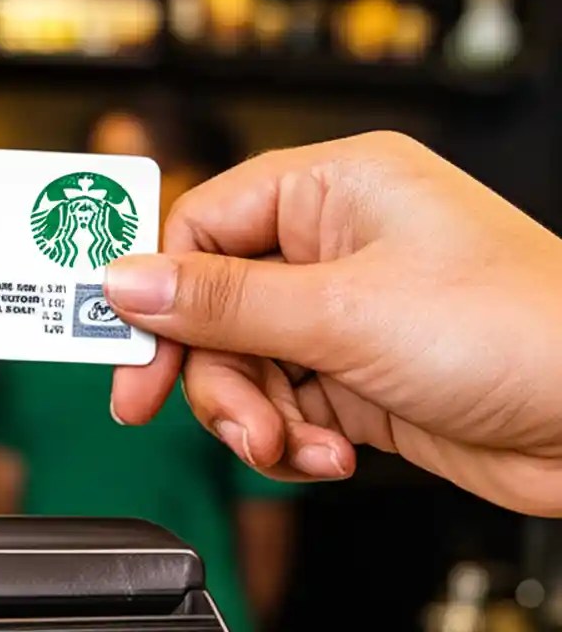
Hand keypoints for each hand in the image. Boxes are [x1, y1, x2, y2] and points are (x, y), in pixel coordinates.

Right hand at [105, 132, 561, 516]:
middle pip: (214, 305)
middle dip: (211, 371)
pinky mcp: (357, 375)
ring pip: (242, 363)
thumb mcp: (344, 312)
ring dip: (254, 415)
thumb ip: (223, 300)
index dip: (156, 287)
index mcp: (334, 189)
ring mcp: (345, 312)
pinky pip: (283, 403)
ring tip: (290, 445)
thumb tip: (127, 280)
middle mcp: (334, 244)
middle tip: (206, 417)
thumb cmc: (520, 330)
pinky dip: (291, 437)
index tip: (123, 345)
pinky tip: (328, 455)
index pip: (203, 224)